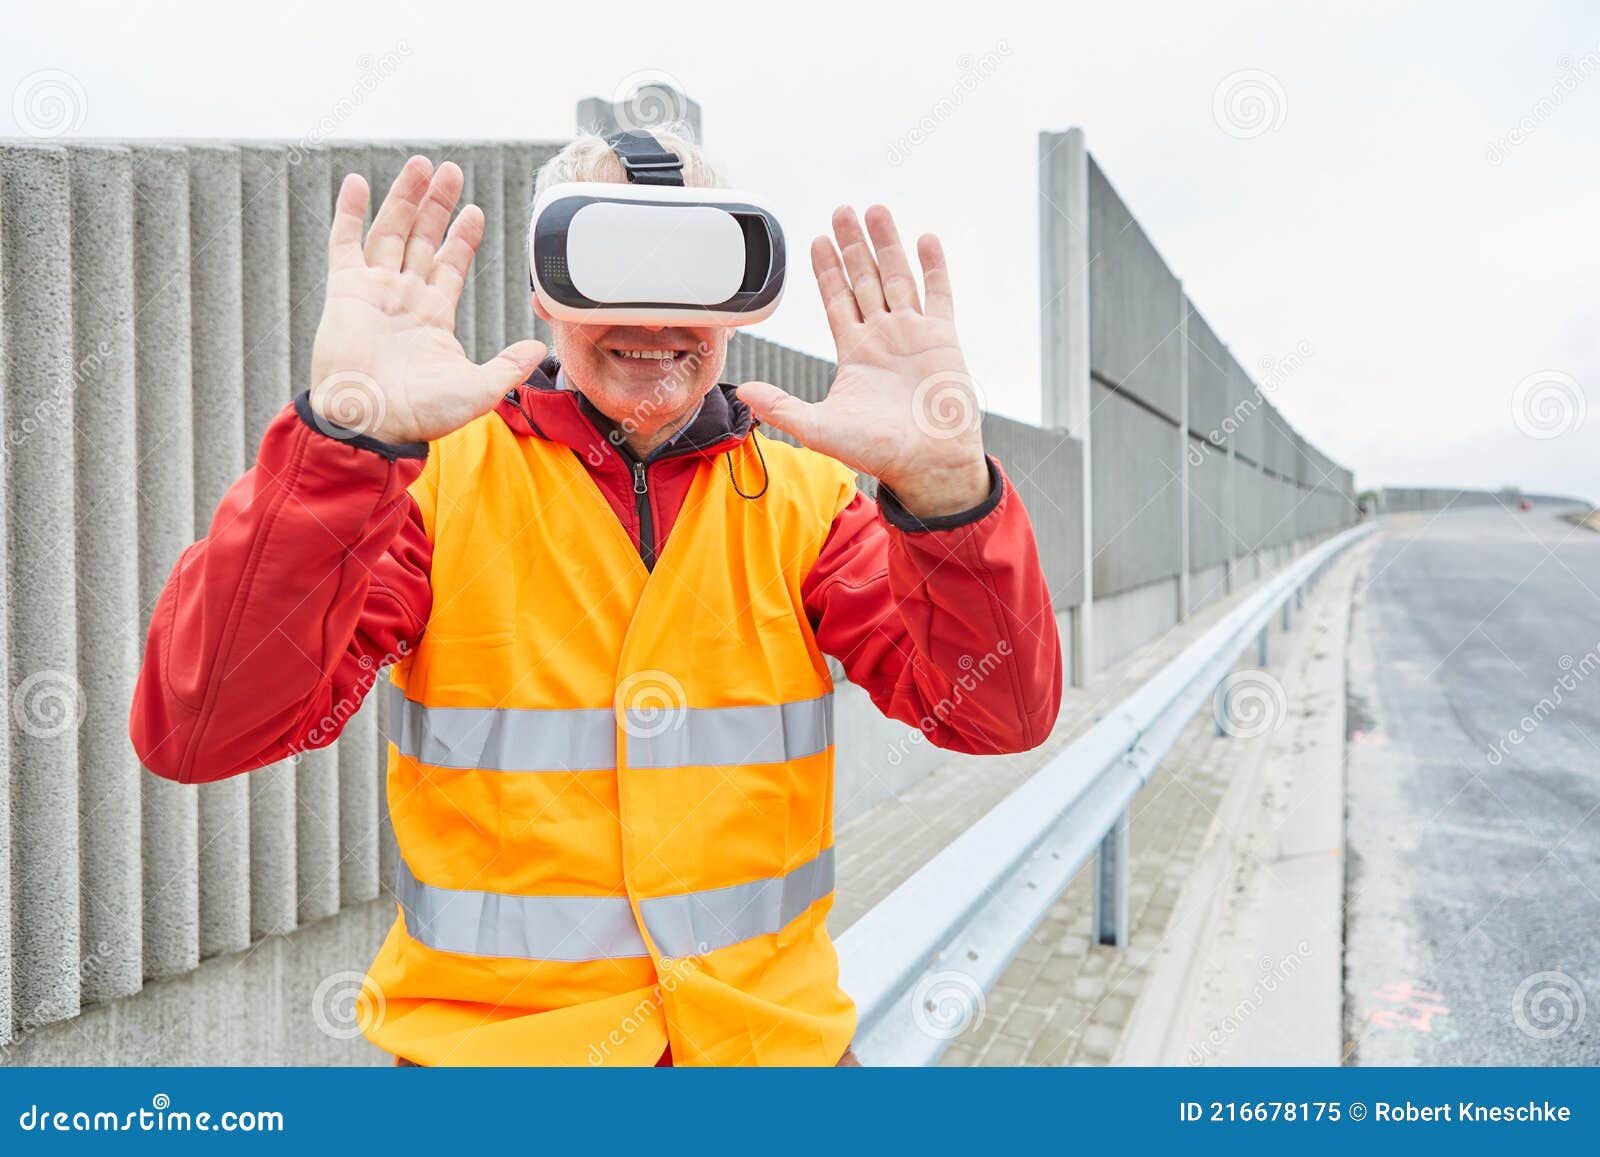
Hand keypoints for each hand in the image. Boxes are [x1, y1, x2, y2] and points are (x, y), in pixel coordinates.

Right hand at [308, 156, 545, 445]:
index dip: (462, 237)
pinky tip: (356, 182)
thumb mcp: (478, 390)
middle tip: (451, 170)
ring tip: (421, 164)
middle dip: (438, 205)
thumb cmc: (420, 414)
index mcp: (434, 316)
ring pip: (392, 231)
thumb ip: (508, 366)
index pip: (451, 265)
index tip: (475, 211)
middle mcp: (405, 297)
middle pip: (424, 238)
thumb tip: (538, 349)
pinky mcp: (345, 290)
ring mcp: (375, 290)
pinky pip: (345, 243)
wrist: (371, 423)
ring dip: (406, 197)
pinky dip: (349, 212)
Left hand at [736, 205, 987, 517]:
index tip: (816, 241)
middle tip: (842, 210)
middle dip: (852, 245)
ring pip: (897, 277)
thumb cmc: (878, 452)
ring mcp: (913, 334)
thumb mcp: (819, 428)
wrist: (927, 463)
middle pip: (864, 279)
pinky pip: (938, 294)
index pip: (836, 301)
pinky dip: (933, 267)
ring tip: (875, 210)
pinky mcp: (943, 339)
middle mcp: (882, 337)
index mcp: (854, 353)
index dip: (826, 271)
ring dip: (886, 244)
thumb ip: (782, 406)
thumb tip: (742, 392)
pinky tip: (924, 239)